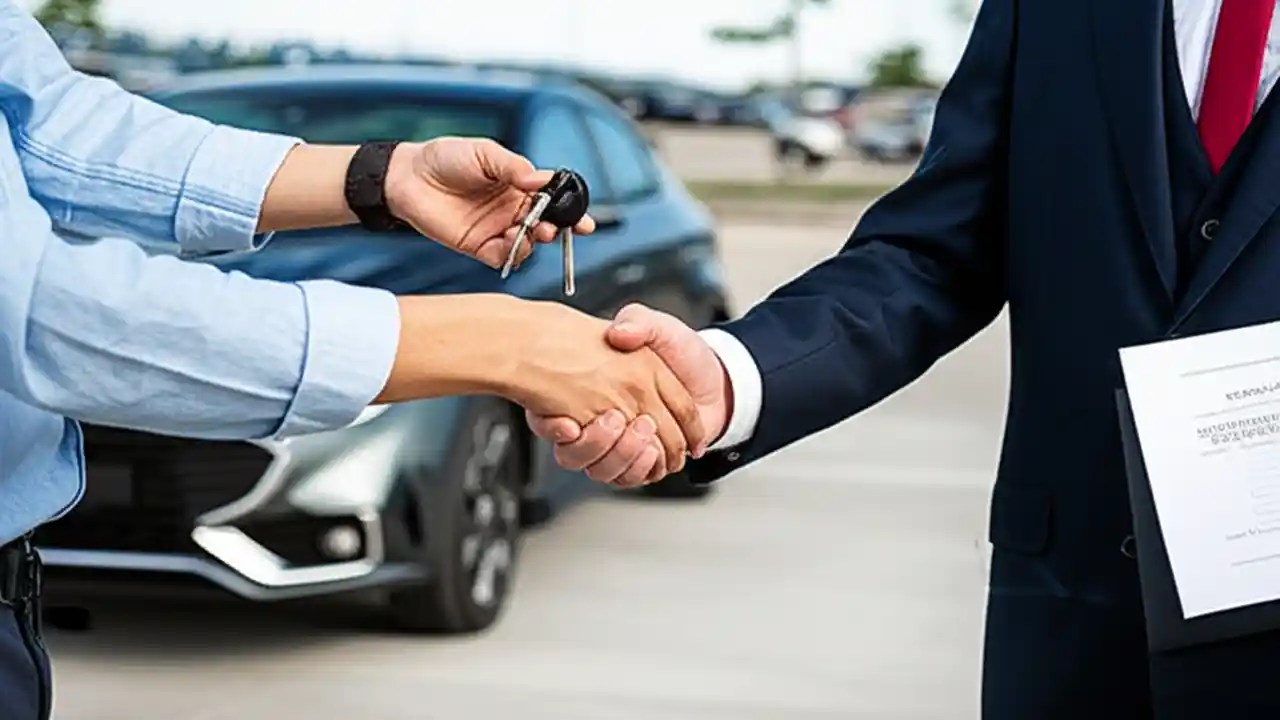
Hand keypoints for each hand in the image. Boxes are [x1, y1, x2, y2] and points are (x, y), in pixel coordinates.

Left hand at [384, 138, 594, 268]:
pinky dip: (512, 255)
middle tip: (553, 227)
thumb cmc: (445, 158)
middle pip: (546, 226)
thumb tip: (542, 179)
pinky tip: (509, 242)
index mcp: (519, 186)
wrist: (408, 176)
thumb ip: (514, 167)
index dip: (571, 212)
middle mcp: (512, 210)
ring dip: (534, 242)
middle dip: (556, 230)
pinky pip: (503, 257)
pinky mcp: (478, 246)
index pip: (552, 201)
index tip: (584, 221)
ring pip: (528, 244)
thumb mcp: (484, 153)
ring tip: (531, 232)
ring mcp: (497, 229)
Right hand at [526, 303, 731, 486]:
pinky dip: (639, 468)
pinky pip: (629, 477)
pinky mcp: (642, 460)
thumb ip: (638, 322)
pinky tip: (652, 450)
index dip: (558, 424)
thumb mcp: (657, 326)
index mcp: (595, 386)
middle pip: (581, 451)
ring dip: (622, 455)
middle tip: (619, 420)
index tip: (569, 422)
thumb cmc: (683, 352)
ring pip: (603, 469)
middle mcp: (604, 419)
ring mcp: (622, 443)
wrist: (717, 376)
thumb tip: (618, 333)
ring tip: (643, 434)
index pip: (558, 415)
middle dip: (599, 441)